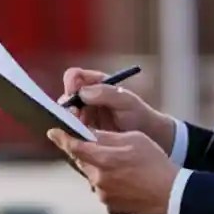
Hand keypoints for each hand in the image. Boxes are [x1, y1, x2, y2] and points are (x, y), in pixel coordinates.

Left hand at [46, 129, 177, 213]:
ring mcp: (103, 194)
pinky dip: (108, 183)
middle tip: (99, 146)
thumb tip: (88, 134)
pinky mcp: (110, 206)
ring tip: (122, 166)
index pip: (74, 146)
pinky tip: (126, 181)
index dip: (62, 138)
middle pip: (82, 161)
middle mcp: (99, 179)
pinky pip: (102, 190)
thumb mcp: (133, 139)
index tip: (53, 132)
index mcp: (104, 159)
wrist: (172, 194)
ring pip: (92, 175)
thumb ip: (107, 137)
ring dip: (99, 168)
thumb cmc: (155, 163)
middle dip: (85, 152)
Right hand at [60, 68, 175, 148]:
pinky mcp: (82, 132)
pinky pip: (70, 130)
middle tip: (73, 114)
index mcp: (96, 83)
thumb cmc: (139, 115)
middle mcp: (86, 98)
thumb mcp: (127, 101)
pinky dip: (72, 133)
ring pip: (66, 115)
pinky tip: (79, 138)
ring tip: (78, 128)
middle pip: (67, 96)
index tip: (74, 92)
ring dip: (68, 121)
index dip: (71, 82)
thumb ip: (106, 93)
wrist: (148, 138)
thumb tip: (82, 92)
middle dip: (67, 105)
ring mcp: (83, 115)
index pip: (75, 76)